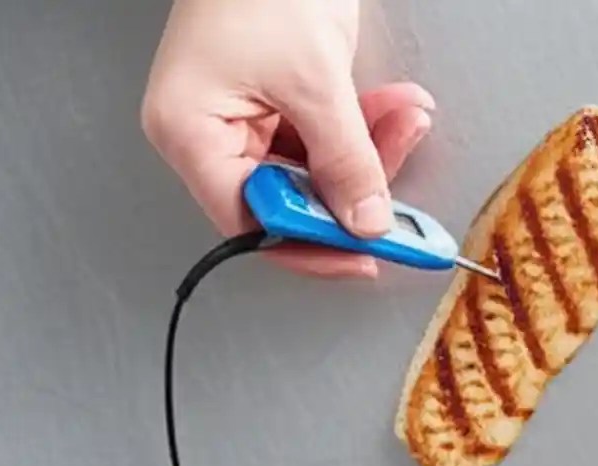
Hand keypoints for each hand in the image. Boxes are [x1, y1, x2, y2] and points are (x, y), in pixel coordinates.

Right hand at [141, 0, 435, 277]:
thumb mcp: (315, 79)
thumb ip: (345, 159)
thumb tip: (365, 220)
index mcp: (190, 132)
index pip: (252, 223)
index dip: (312, 243)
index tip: (364, 254)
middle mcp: (207, 131)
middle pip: (288, 196)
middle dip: (354, 185)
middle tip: (403, 198)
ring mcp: (239, 114)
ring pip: (313, 165)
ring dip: (369, 148)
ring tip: (407, 120)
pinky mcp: (271, 97)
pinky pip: (320, 133)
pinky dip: (360, 125)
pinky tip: (394, 108)